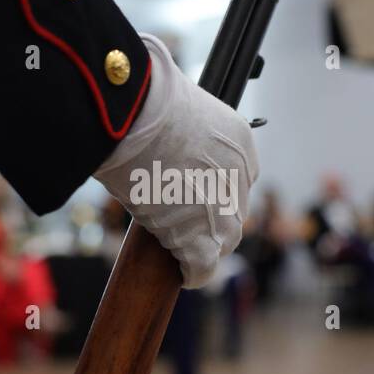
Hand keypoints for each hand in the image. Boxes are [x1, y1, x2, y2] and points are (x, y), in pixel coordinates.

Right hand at [95, 35, 258, 287]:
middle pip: (235, 210)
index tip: (196, 194)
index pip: (237, 176)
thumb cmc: (142, 98)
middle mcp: (241, 175)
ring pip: (224, 239)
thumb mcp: (175, 103)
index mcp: (240, 140)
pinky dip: (194, 273)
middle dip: (213, 219)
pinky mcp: (202, 236)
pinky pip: (204, 266)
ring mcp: (224, 209)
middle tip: (186, 224)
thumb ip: (179, 118)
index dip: (215, 189)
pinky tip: (185, 275)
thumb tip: (155, 102)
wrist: (133, 114)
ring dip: (205, 247)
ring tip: (184, 250)